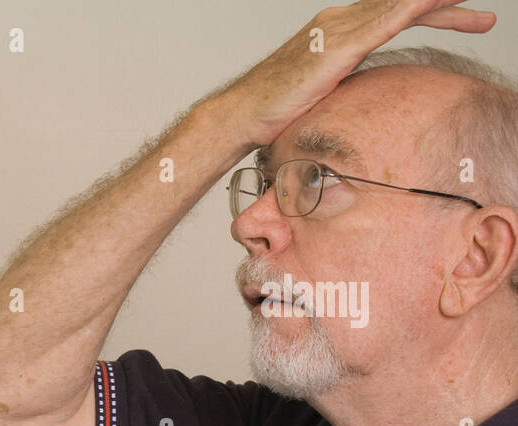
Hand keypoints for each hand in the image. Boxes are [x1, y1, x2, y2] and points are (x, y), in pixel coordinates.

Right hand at [214, 0, 495, 149]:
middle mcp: (338, 22)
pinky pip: (390, 20)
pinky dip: (418, 7)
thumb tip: (360, 108)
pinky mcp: (341, 45)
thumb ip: (342, 89)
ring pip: (400, 6)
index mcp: (334, 33)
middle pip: (402, 6)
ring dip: (439, 3)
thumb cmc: (271, 113)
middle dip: (445, 7)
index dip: (429, 14)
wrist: (242, 115)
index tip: (460, 17)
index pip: (392, 17)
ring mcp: (339, 31)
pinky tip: (442, 1)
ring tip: (472, 4)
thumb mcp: (317, 96)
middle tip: (482, 17)